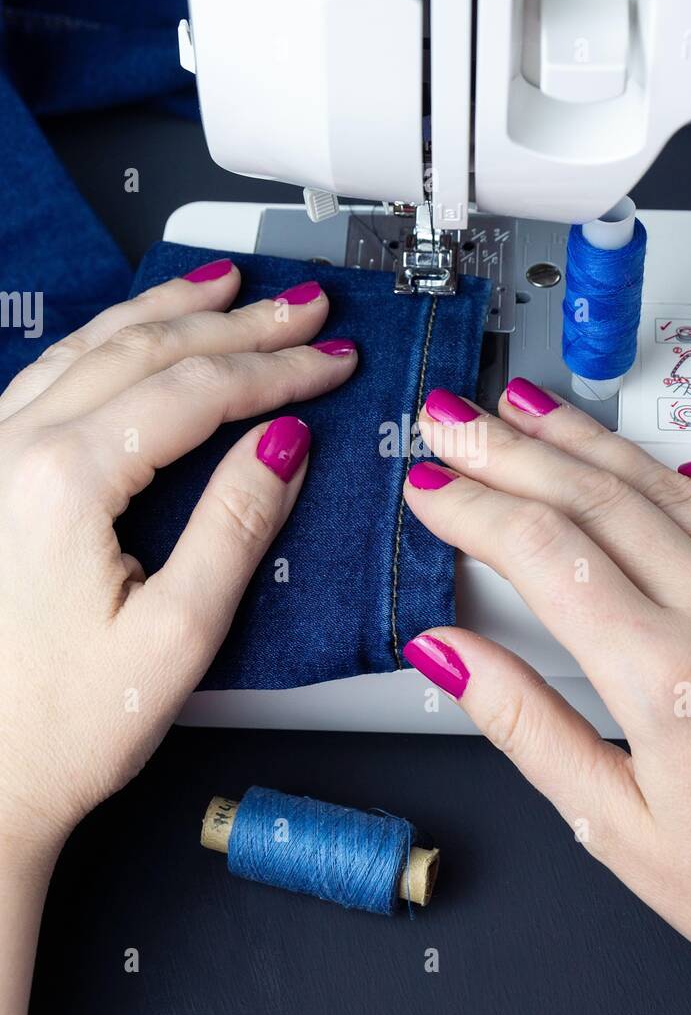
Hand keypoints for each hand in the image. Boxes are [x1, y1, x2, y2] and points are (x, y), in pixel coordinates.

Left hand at [0, 262, 355, 857]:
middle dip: (238, 322)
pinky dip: (110, 338)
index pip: (196, 392)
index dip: (278, 369)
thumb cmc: (57, 729)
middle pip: (147, 350)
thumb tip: (282, 444)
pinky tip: (134, 332)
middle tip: (306, 306)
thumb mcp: (176, 637)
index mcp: (63, 482)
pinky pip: (54, 373)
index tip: (335, 358)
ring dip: (169, 310)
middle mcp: (13, 450)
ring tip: (227, 286)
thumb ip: (235, 526)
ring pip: (92, 347)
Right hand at [403, 382, 690, 1014]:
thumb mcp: (616, 829)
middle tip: (456, 422)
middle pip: (596, 499)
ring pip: (676, 484)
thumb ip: (524, 724)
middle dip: (509, 452)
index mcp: (669, 679)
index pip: (543, 552)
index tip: (432, 490)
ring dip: (592, 440)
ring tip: (532, 411)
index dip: (474, 508)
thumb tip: (448, 654)